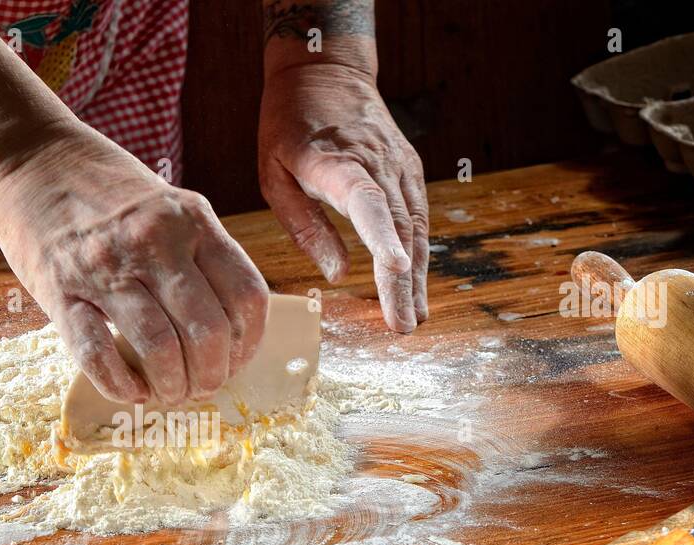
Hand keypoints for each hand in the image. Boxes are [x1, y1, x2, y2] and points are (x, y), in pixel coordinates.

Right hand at [0, 123, 268, 404]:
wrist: (31, 163)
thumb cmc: (107, 192)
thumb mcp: (169, 206)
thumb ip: (201, 254)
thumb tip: (231, 327)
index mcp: (191, 220)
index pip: (245, 295)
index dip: (248, 343)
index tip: (236, 360)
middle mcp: (153, 242)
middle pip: (206, 331)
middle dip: (211, 374)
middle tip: (202, 386)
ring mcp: (105, 268)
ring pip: (159, 348)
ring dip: (171, 385)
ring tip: (169, 392)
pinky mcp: (60, 292)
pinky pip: (97, 354)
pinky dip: (120, 384)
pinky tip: (130, 390)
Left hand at [259, 62, 427, 331]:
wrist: (325, 70)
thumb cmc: (289, 125)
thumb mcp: (275, 173)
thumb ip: (304, 225)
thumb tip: (337, 274)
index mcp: (337, 163)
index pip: (367, 203)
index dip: (383, 238)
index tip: (397, 270)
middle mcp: (378, 165)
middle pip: (398, 228)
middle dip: (403, 281)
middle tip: (403, 326)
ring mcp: (399, 167)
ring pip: (414, 228)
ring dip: (416, 276)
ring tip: (413, 318)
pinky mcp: (408, 171)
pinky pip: (416, 219)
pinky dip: (418, 255)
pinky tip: (414, 287)